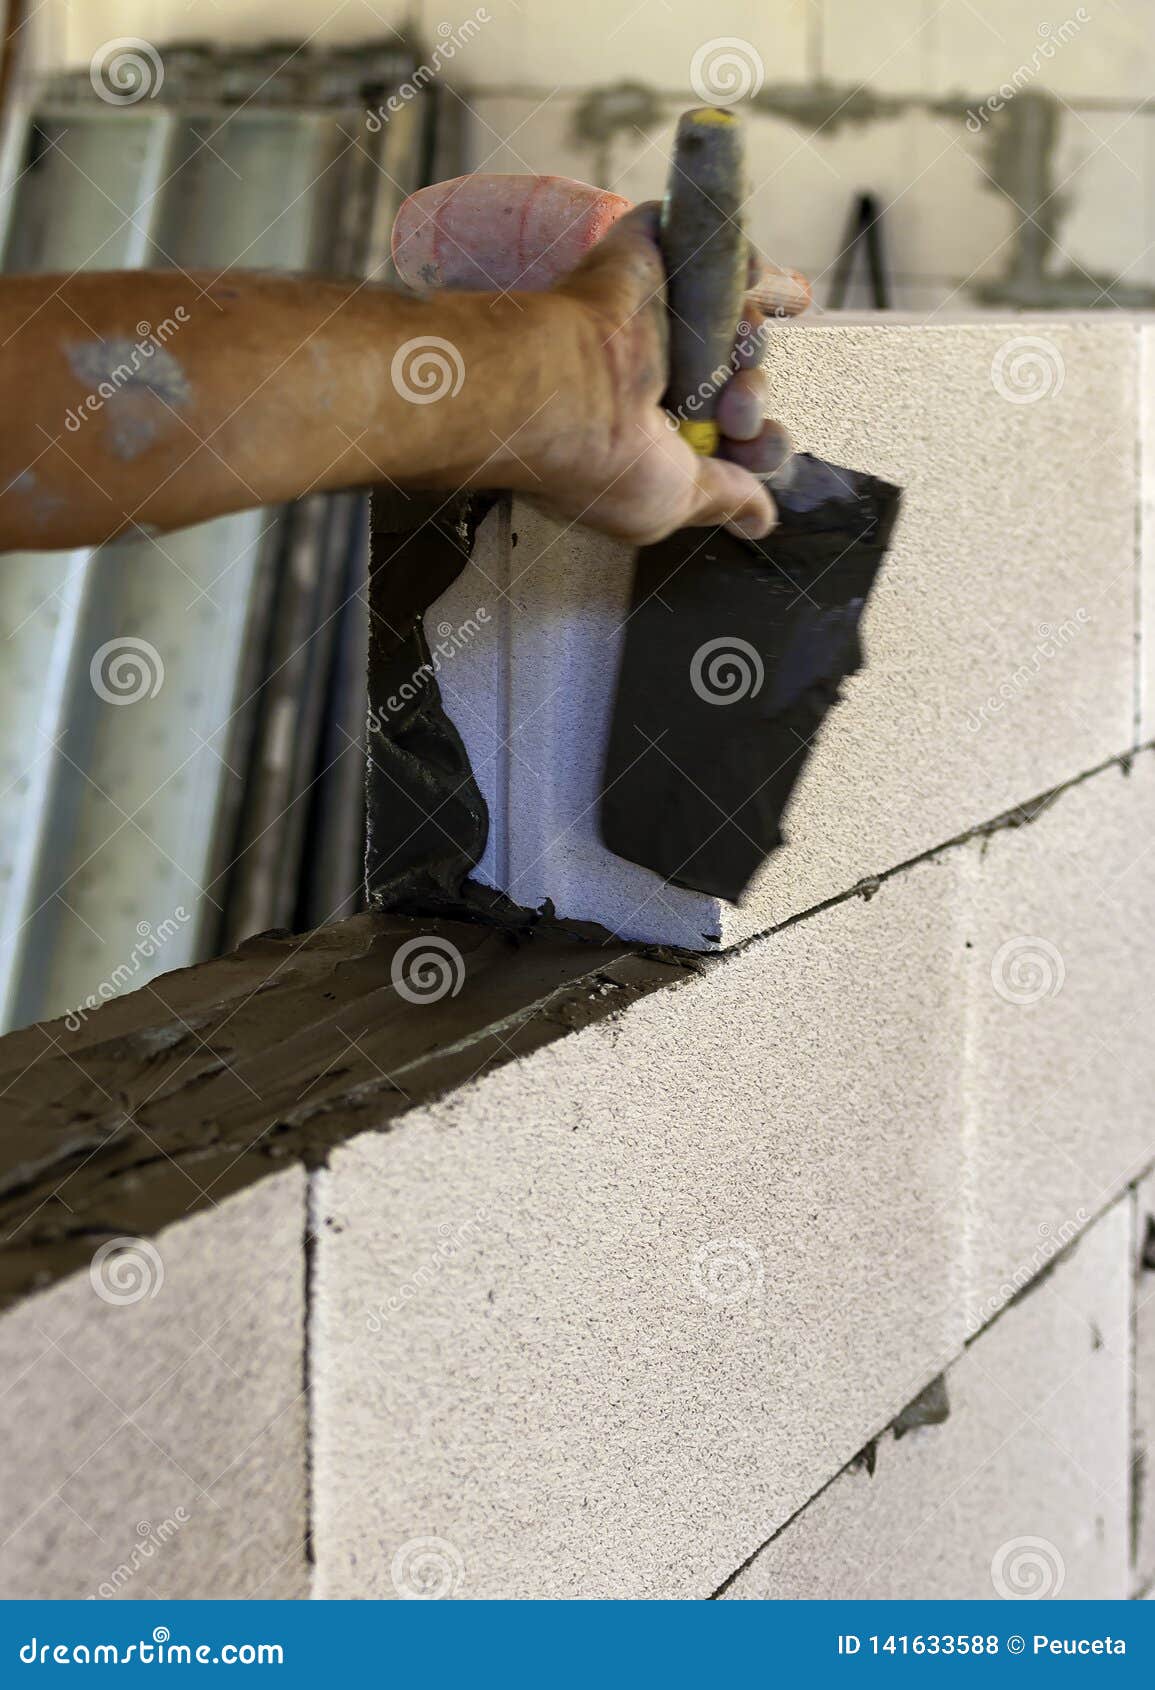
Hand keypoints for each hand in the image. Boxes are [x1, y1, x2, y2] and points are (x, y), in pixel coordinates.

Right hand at [523, 201, 794, 544]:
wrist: (563, 389)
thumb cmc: (604, 462)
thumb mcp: (672, 504)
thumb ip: (723, 500)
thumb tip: (761, 520)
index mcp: (649, 438)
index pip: (724, 437)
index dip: (758, 443)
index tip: (761, 444)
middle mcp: (651, 380)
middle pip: (734, 381)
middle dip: (752, 400)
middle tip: (735, 412)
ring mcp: (650, 321)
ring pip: (733, 324)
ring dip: (751, 347)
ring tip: (730, 366)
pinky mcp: (650, 262)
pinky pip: (713, 252)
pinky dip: (746, 265)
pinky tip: (755, 282)